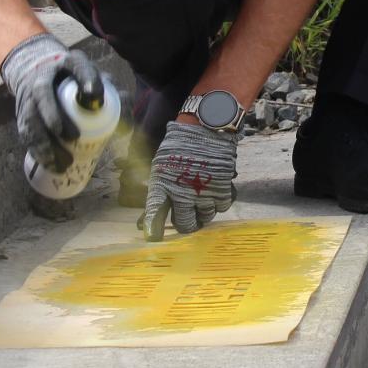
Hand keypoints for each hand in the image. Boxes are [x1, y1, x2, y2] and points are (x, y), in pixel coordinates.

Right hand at [0, 32, 103, 172]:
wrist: (36, 70)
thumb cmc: (74, 79)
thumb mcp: (95, 79)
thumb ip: (113, 94)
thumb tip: (127, 120)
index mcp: (68, 64)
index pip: (77, 66)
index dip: (86, 79)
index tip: (95, 95)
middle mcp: (43, 78)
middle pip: (44, 96)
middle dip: (56, 117)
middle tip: (74, 136)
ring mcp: (29, 97)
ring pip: (31, 119)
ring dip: (45, 142)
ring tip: (64, 162)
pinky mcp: (22, 114)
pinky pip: (26, 133)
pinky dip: (37, 151)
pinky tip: (50, 165)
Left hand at [141, 121, 237, 240]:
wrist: (206, 129)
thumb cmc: (180, 147)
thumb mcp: (160, 167)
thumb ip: (158, 193)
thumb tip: (145, 222)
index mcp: (162, 184)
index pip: (155, 213)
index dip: (153, 228)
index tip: (153, 239)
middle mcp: (182, 193)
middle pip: (184, 224)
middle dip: (185, 223)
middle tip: (186, 217)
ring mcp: (203, 193)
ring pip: (204, 217)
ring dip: (202, 212)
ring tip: (201, 199)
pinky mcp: (222, 190)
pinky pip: (220, 208)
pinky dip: (218, 202)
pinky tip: (214, 190)